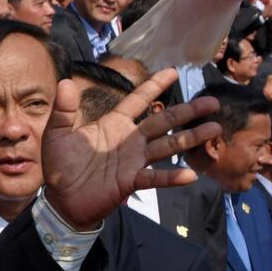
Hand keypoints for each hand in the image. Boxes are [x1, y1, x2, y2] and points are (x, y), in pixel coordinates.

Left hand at [41, 69, 221, 229]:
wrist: (60, 200)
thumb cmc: (60, 166)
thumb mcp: (57, 134)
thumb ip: (63, 110)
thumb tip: (65, 82)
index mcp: (114, 124)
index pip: (138, 100)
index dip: (155, 85)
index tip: (174, 71)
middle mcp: (129, 139)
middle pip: (164, 121)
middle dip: (188, 111)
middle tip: (213, 102)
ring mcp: (133, 160)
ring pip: (167, 145)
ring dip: (190, 138)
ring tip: (214, 129)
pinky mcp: (131, 181)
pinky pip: (155, 178)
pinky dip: (171, 177)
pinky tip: (190, 176)